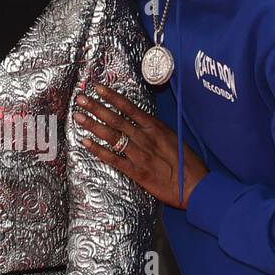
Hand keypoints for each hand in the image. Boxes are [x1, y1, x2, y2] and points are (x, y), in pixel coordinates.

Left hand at [74, 84, 207, 209]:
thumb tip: (140, 120)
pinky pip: (114, 159)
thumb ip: (155, 129)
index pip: (129, 107)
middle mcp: (146, 138)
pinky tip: (86, 143)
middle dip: (96, 107)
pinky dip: (99, 150)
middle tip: (80, 98)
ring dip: (93, 125)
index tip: (97, 88)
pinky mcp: (137, 172)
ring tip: (78, 117)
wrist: (196, 186)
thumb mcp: (173, 138)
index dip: (112, 97)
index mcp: (156, 127)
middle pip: (116, 119)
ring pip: (112, 136)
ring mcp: (140, 155)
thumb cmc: (187, 163)